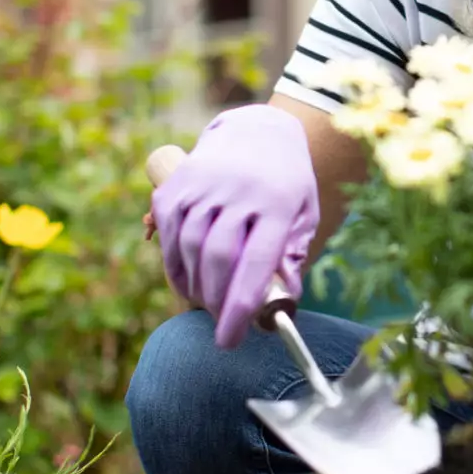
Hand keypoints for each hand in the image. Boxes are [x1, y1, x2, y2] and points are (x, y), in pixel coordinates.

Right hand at [150, 105, 319, 348]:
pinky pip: (168, 232)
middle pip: (218, 257)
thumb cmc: (286, 187)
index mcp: (278, 202)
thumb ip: (293, 256)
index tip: (230, 340)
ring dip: (193, 287)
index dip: (240, 306)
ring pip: (189, 247)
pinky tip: (186, 282)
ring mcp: (204, 184)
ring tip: (206, 305)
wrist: (259, 132)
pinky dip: (173, 265)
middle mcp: (238, 190)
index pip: (255, 261)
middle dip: (215, 302)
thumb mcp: (304, 216)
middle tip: (221, 326)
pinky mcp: (177, 184)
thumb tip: (284, 301)